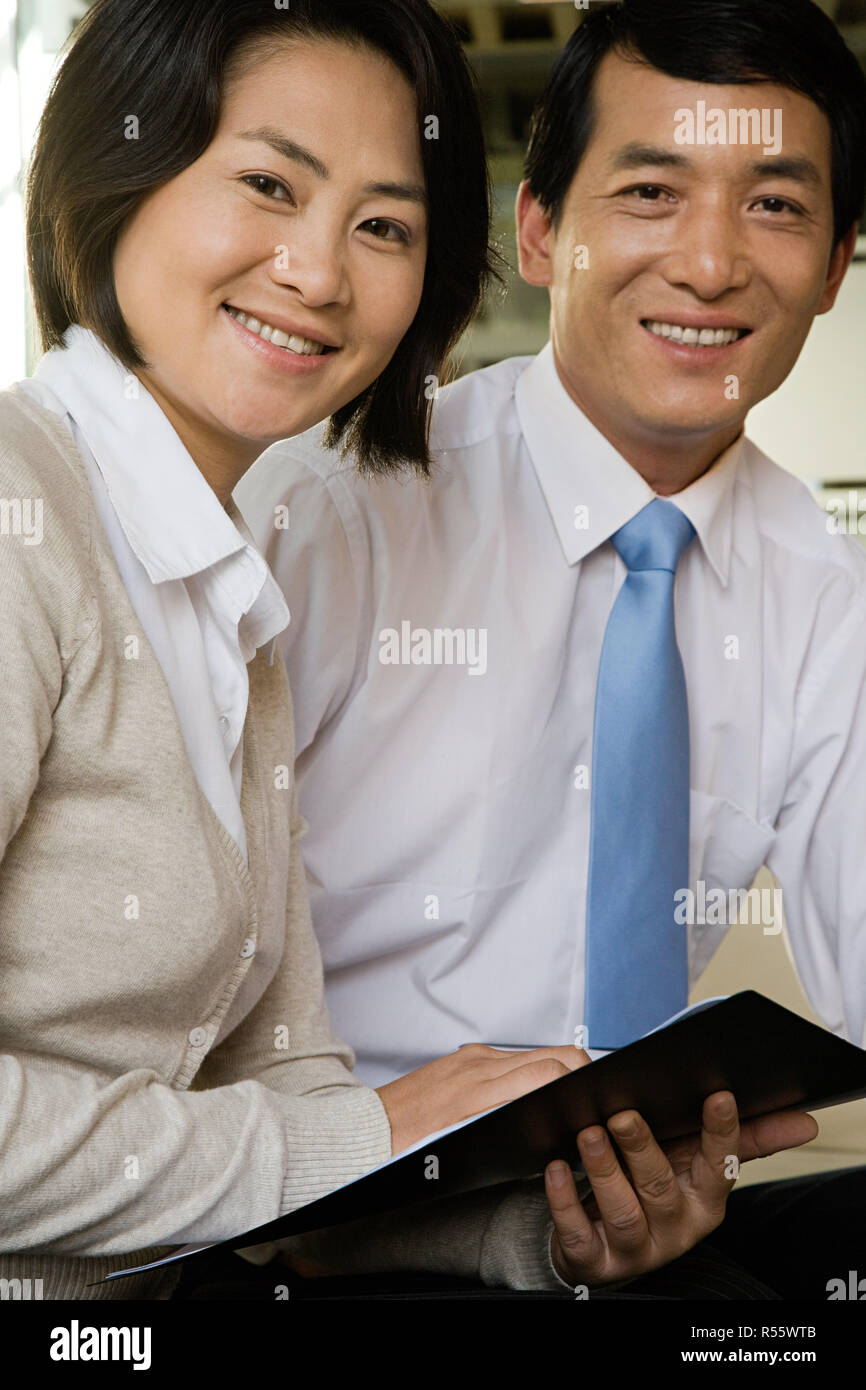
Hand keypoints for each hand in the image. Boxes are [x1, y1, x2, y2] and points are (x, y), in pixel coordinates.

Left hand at [376, 1044, 588, 1154]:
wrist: (369, 1129)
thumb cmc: (408, 1150)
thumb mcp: (461, 1156)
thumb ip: (504, 1139)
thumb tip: (544, 1139)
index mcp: (479, 1092)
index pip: (547, 1072)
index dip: (577, 1083)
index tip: (591, 1101)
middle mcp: (480, 1067)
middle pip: (553, 1054)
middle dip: (581, 1070)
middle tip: (593, 1096)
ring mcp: (474, 1059)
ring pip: (535, 1054)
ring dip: (557, 1070)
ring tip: (566, 1099)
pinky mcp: (469, 1058)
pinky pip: (512, 1058)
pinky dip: (531, 1071)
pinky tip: (530, 1095)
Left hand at [546, 1092, 817, 1287]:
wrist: (606, 1242)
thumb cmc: (655, 1187)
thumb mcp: (696, 1161)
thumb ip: (746, 1139)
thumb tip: (804, 1122)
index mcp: (704, 1201)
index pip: (719, 1166)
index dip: (721, 1132)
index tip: (717, 1094)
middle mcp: (674, 1228)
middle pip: (661, 1188)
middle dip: (643, 1148)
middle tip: (623, 1113)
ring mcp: (634, 1247)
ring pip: (622, 1210)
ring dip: (603, 1169)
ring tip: (588, 1132)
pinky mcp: (593, 1259)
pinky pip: (579, 1232)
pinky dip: (565, 1200)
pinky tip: (554, 1168)